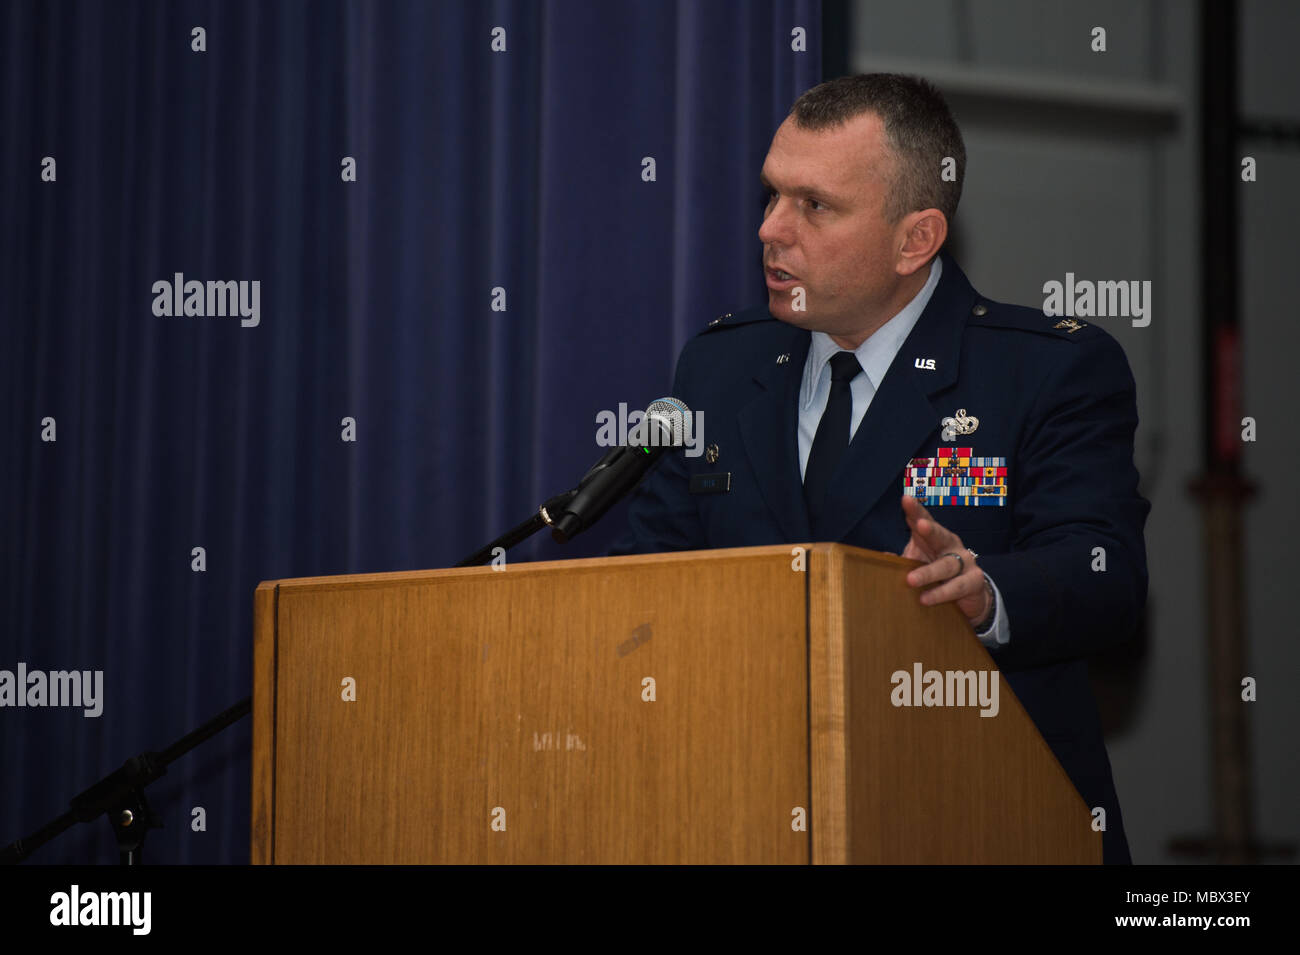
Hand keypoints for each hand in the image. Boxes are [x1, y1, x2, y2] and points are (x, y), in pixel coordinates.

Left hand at [900, 495, 992, 628]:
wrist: (967, 598)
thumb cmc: (937, 576)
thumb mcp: (917, 564)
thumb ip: (902, 559)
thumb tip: (882, 556)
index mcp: (934, 537)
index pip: (924, 520)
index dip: (916, 510)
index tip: (905, 499)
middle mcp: (951, 545)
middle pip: (940, 535)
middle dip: (930, 529)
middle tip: (919, 525)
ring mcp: (966, 561)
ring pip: (947, 565)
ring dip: (928, 573)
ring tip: (910, 580)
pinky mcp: (974, 580)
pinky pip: (957, 586)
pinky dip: (941, 593)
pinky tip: (926, 599)